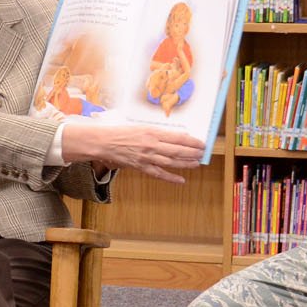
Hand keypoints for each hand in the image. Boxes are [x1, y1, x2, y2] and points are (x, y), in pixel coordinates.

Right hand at [60, 121, 204, 182]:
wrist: (104, 142)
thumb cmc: (120, 132)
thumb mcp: (141, 126)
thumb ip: (157, 132)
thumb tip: (175, 136)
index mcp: (152, 132)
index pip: (178, 137)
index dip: (192, 141)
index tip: (201, 142)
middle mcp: (152, 145)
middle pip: (178, 150)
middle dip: (193, 152)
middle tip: (203, 153)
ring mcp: (147, 157)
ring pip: (172, 162)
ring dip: (186, 163)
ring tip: (197, 163)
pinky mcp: (141, 167)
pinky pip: (159, 174)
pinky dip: (171, 178)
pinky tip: (181, 180)